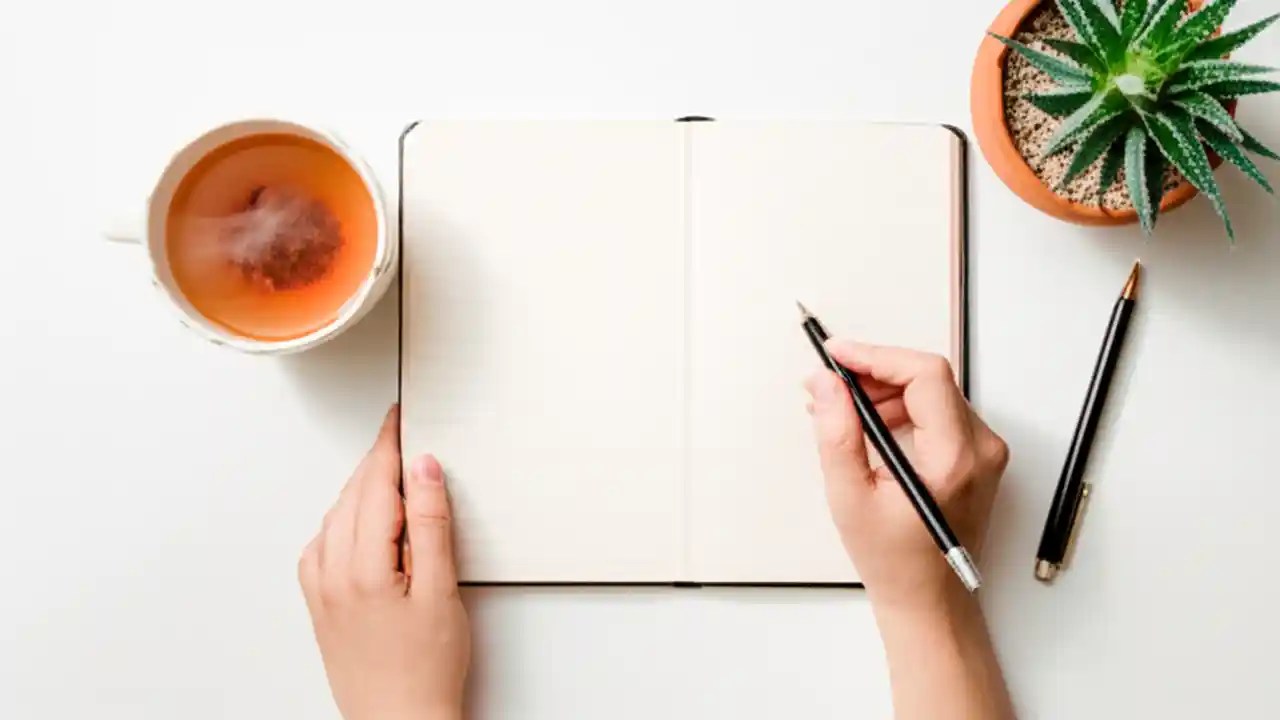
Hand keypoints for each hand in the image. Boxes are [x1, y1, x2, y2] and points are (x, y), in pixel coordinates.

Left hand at [298, 406, 469, 719]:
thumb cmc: (425, 670)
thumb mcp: (441, 590)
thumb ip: (430, 523)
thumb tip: (424, 471)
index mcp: (361, 566)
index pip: (375, 485)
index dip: (389, 446)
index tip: (398, 420)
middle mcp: (331, 574)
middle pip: (352, 495)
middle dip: (377, 463)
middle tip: (402, 439)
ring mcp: (321, 591)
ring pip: (335, 517)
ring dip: (360, 490)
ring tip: (392, 476)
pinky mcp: (321, 606)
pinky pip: (323, 545)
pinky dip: (342, 521)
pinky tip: (361, 522)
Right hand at [804, 341, 1007, 610]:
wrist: (929, 600)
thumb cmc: (894, 561)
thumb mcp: (850, 497)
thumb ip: (836, 433)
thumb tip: (825, 383)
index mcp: (954, 458)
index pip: (924, 375)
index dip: (877, 356)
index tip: (838, 355)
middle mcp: (980, 449)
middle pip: (929, 380)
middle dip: (875, 374)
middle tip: (831, 385)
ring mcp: (984, 453)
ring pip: (933, 393)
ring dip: (886, 392)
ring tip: (842, 410)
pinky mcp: (977, 457)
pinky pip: (940, 412)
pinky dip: (902, 409)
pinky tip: (869, 425)